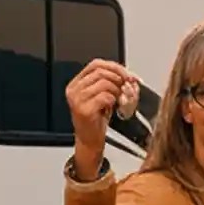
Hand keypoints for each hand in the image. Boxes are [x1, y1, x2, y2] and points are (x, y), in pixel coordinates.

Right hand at [64, 59, 134, 176]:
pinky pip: (104, 97)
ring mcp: (77, 100)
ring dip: (116, 90)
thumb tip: (129, 75)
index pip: (96, 64)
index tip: (127, 74)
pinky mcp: (83, 110)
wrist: (89, 141)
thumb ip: (111, 82)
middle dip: (118, 78)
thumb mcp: (102, 96)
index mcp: (76, 83)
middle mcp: (74, 90)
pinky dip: (113, 100)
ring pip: (104, 83)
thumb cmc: (96, 119)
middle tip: (125, 87)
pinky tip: (111, 107)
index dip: (114, 66)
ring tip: (116, 100)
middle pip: (100, 72)